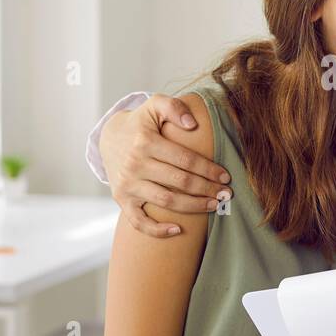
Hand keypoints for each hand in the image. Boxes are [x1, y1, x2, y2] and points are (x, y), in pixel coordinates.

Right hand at [100, 93, 232, 237]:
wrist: (109, 138)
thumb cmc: (140, 122)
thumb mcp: (154, 105)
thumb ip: (174, 107)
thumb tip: (192, 124)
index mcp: (146, 141)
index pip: (186, 159)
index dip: (209, 169)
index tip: (226, 176)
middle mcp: (135, 164)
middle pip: (180, 182)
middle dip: (207, 189)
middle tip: (226, 194)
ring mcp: (127, 184)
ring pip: (166, 201)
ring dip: (194, 206)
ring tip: (214, 206)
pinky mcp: (121, 199)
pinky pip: (139, 221)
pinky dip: (158, 230)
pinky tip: (178, 230)